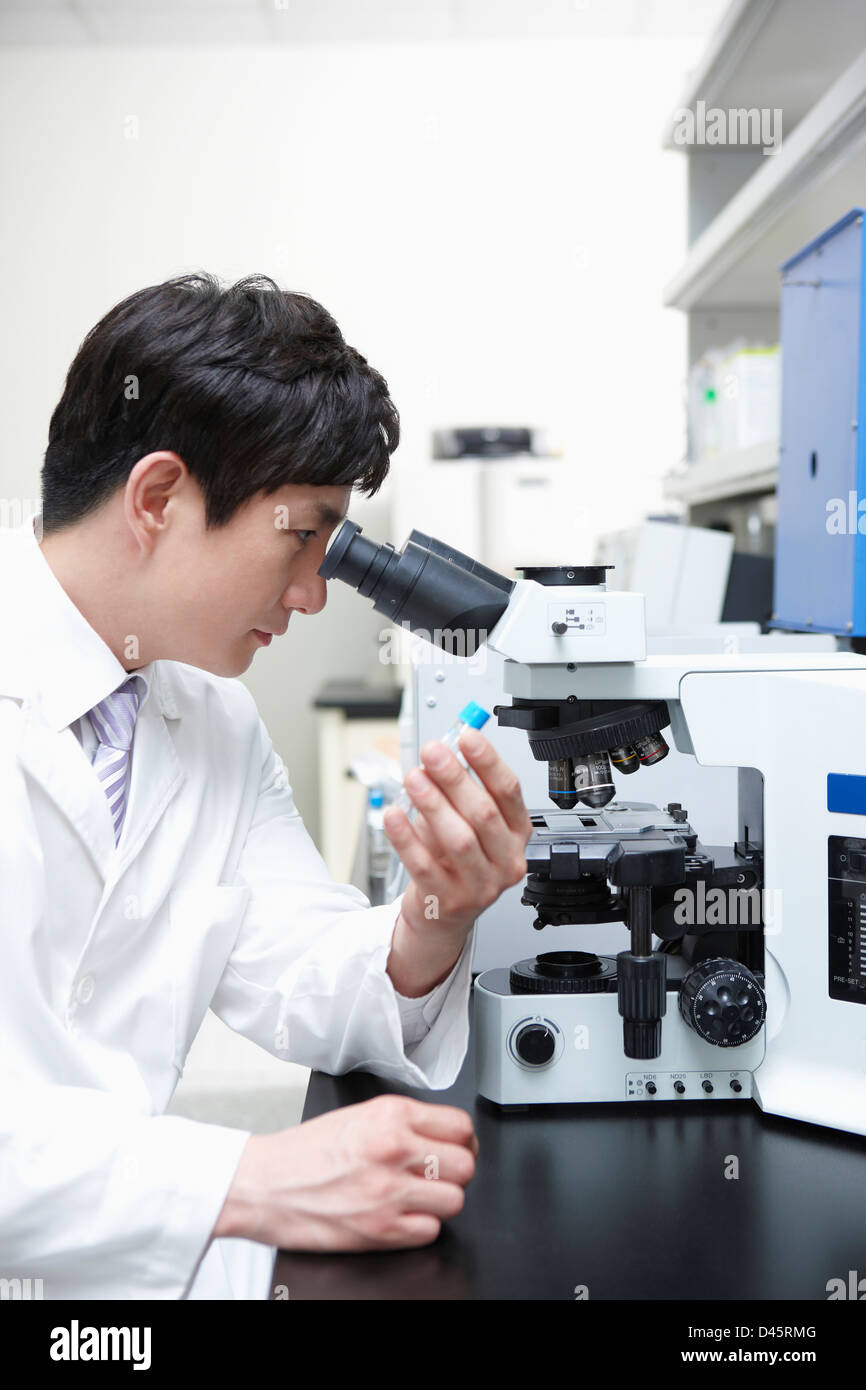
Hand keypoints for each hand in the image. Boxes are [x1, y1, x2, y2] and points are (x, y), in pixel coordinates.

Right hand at [212, 1094, 477, 1250]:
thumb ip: (403, 1122)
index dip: (462, 1140)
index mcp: (391, 1115)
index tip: (455, 1148)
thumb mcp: (358, 1115)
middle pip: (465, 1164)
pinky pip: (431, 1231)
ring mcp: (390, 1192)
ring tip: (417, 1196)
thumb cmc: (303, 1152)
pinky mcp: (381, 1230)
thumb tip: (442, 1135)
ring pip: (455, 1199)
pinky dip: (420, 1227)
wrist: (263, 1184)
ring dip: (439, 1201)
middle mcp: (395, 1149)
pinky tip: (400, 1215)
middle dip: (454, 1171)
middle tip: (436, 1174)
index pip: (461, 1126)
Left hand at [384, 728, 531, 995]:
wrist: (443, 915)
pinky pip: (425, 865)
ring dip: (433, 803)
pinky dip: (407, 838)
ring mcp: (480, 885)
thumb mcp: (464, 822)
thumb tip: (442, 751)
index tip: (466, 736)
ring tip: (413, 779)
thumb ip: (457, 791)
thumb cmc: (454, 861)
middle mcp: (505, 860)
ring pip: (459, 839)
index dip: (488, 760)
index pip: (509, 791)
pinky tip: (394, 815)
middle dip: (455, 777)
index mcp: (516, 834)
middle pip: (484, 813)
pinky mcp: (448, 901)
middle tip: (432, 753)